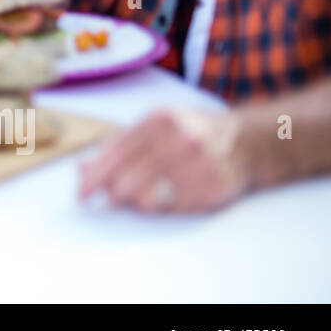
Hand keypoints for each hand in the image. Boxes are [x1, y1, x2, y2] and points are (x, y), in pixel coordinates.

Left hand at [79, 109, 250, 212]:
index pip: (115, 154)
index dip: (94, 177)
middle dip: (112, 193)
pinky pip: (174, 209)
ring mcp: (199, 165)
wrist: (249, 139)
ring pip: (149, 199)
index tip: (81, 193)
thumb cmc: (190, 132)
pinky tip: (168, 197)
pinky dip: (164, 208)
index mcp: (159, 121)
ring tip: (141, 197)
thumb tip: (81, 169)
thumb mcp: (154, 126)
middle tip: (107, 199)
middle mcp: (179, 141)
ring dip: (137, 203)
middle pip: (128, 180)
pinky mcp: (215, 189)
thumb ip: (118, 145)